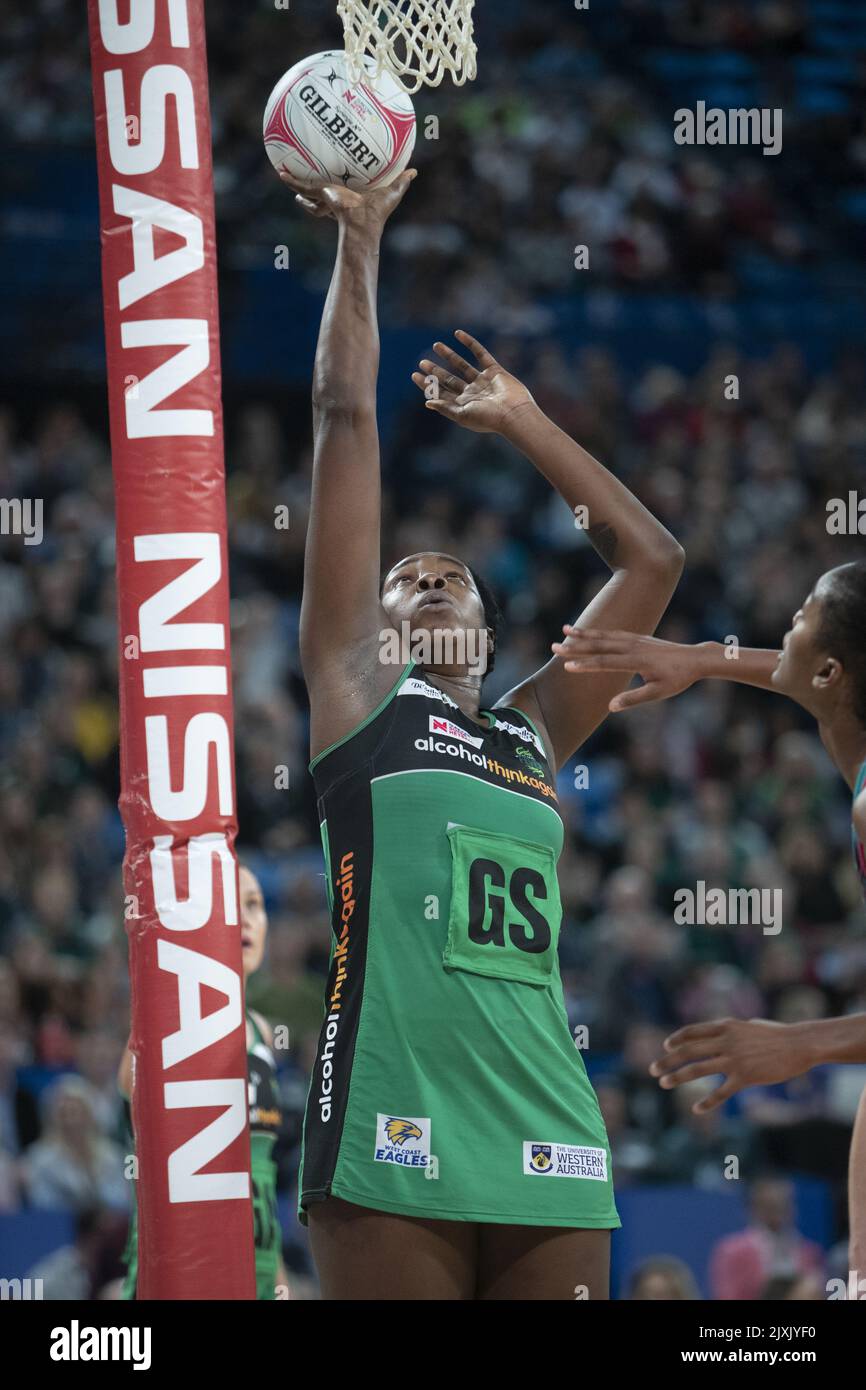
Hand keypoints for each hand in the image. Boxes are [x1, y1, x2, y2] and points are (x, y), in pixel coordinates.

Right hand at [278, 168, 416, 234]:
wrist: (363, 223)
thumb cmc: (377, 212)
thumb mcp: (391, 192)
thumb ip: (401, 182)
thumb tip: (414, 171)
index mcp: (349, 199)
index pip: (340, 195)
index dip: (336, 191)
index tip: (333, 186)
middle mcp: (335, 199)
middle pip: (320, 194)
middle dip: (313, 190)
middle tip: (307, 180)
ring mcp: (325, 198)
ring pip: (307, 190)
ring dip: (296, 183)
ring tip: (285, 174)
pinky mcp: (320, 195)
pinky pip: (302, 186)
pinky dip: (292, 180)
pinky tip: (281, 171)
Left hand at [411, 332, 535, 435]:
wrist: (513, 413)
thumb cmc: (488, 419)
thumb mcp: (462, 416)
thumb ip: (445, 408)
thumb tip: (427, 402)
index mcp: (463, 405)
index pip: (441, 393)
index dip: (427, 385)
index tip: (415, 374)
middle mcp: (472, 393)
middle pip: (449, 379)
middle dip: (435, 371)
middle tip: (422, 362)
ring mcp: (483, 381)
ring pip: (462, 365)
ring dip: (449, 355)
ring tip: (435, 345)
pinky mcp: (495, 371)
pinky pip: (481, 353)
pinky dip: (470, 343)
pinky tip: (458, 334)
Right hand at [550, 629, 705, 711]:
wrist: (694, 658)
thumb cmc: (677, 678)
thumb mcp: (658, 693)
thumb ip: (634, 699)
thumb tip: (611, 706)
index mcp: (636, 661)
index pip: (605, 663)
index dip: (585, 665)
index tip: (567, 666)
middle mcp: (633, 646)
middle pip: (599, 646)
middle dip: (576, 646)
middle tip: (554, 647)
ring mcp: (635, 639)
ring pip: (604, 636)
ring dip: (583, 633)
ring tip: (564, 630)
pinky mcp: (637, 637)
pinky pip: (613, 633)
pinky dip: (597, 632)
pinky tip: (586, 632)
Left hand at [649, 1019, 812, 1112]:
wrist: (799, 1044)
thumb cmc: (777, 1034)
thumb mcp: (749, 1026)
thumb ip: (732, 1031)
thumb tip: (721, 1034)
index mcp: (726, 1026)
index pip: (693, 1031)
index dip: (677, 1039)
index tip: (666, 1046)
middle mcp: (726, 1041)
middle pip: (688, 1051)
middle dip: (668, 1061)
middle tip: (652, 1070)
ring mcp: (734, 1059)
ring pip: (698, 1070)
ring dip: (678, 1077)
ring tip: (664, 1083)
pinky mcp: (746, 1077)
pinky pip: (721, 1092)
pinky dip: (708, 1101)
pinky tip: (696, 1109)